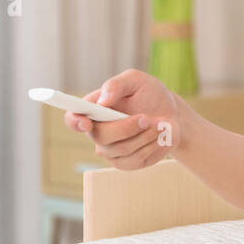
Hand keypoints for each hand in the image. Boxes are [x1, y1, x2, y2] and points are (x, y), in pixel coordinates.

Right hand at [64, 68, 180, 170]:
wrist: (170, 113)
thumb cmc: (149, 93)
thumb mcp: (136, 80)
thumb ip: (116, 85)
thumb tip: (102, 101)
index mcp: (93, 109)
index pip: (73, 119)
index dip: (75, 122)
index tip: (87, 123)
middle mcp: (97, 132)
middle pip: (101, 137)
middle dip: (126, 128)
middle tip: (147, 118)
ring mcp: (110, 150)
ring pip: (122, 150)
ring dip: (145, 136)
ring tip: (160, 123)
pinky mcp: (126, 163)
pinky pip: (135, 160)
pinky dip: (151, 147)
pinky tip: (159, 136)